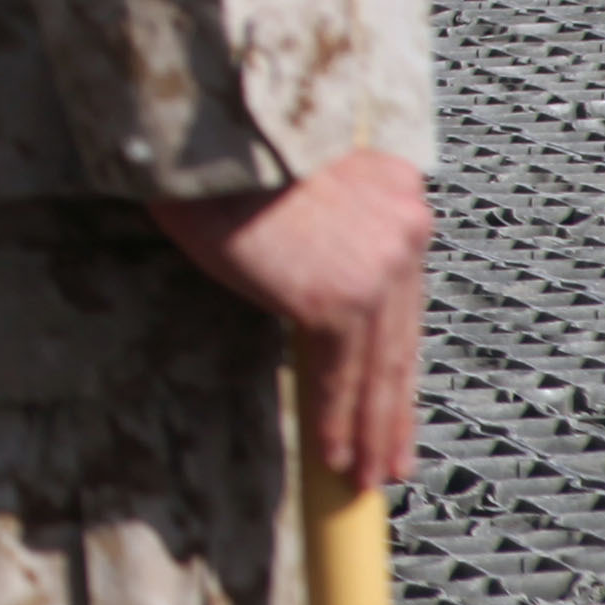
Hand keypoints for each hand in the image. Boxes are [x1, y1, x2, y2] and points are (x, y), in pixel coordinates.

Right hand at [152, 150, 430, 485]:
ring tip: (362, 476)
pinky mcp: (340, 299)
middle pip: (399, 341)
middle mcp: (403, 229)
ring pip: (378, 368)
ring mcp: (378, 268)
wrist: (201, 128)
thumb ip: (316, 224)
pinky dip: (335, 420)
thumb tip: (295, 277)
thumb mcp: (286, 177)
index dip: (395, 358)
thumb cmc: (219, 144)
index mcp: (395, 192)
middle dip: (391, 409)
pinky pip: (339, 374)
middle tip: (390, 461)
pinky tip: (332, 456)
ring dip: (368, 430)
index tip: (393, 400)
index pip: (399, 298)